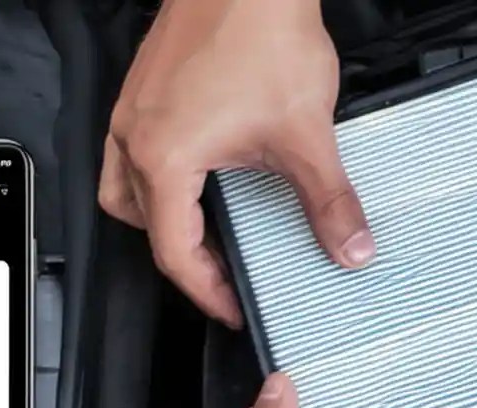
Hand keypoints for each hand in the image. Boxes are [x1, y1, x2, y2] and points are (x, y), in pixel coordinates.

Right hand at [100, 0, 373, 327]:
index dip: (207, 292)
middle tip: (223, 274)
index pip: (173, 253)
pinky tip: (203, 171)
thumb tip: (351, 247)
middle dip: (181, 258)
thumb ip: (328, 200)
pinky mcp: (145, 87)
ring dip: (162, 216)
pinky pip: (134, 149)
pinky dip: (161, 175)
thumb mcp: (305, 134)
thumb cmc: (258, 31)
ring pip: (126, 186)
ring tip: (207, 229)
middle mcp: (135, 136)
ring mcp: (134, 109)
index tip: (233, 307)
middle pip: (140, 224)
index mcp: (163, 159)